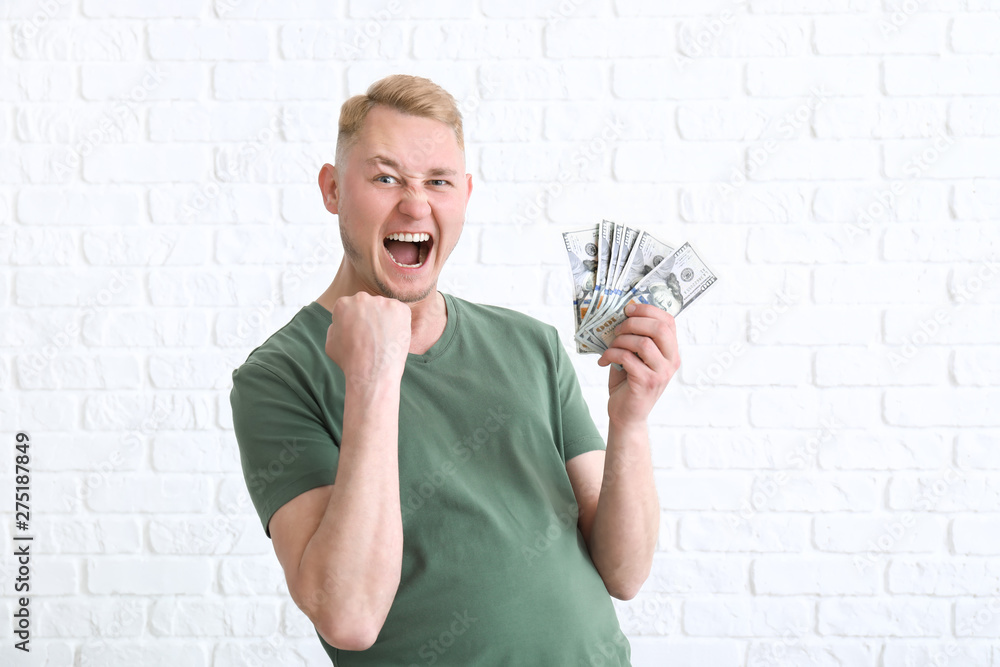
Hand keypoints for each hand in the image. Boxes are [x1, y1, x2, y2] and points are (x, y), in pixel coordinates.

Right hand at [325, 293, 411, 388]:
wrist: (372, 372)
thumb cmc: (350, 361)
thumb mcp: (330, 343)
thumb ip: (336, 326)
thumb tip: (342, 321)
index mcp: (343, 303)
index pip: (351, 307)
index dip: (355, 322)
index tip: (359, 334)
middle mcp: (362, 298)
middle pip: (368, 305)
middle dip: (371, 318)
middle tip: (373, 337)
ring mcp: (383, 302)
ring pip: (385, 308)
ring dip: (385, 320)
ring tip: (384, 340)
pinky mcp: (400, 309)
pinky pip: (400, 313)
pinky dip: (399, 323)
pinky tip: (393, 337)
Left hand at [597, 303, 679, 427]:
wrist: (626, 415)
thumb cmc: (629, 383)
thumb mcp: (637, 357)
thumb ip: (637, 338)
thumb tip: (622, 314)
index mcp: (671, 352)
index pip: (669, 321)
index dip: (648, 310)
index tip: (629, 309)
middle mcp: (671, 362)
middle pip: (659, 329)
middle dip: (634, 322)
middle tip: (618, 328)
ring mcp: (660, 373)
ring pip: (642, 342)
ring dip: (620, 340)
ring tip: (611, 347)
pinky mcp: (646, 382)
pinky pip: (627, 358)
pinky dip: (611, 355)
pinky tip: (604, 361)